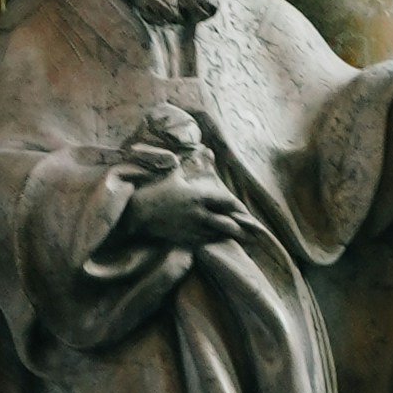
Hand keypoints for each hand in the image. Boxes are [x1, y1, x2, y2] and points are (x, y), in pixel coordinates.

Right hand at [113, 153, 238, 264]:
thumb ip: (193, 164)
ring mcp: (193, 228)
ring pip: (218, 234)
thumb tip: (208, 150)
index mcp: (198, 195)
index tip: (245, 210)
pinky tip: (220, 240)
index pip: (226, 201)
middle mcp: (199, 212)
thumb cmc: (156, 190)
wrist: (138, 213)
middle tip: (254, 233)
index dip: (238, 206)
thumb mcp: (175, 174)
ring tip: (243, 238)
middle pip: (227, 222)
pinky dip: (215, 240)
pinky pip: (206, 242)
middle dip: (241, 227)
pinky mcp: (186, 239)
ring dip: (231, 235)